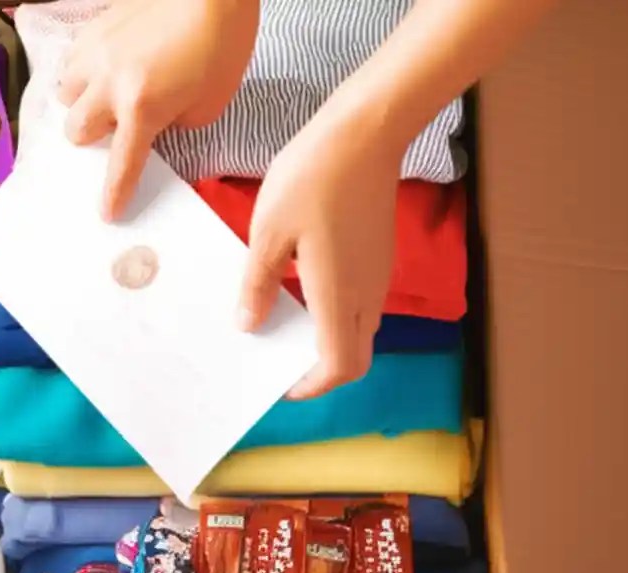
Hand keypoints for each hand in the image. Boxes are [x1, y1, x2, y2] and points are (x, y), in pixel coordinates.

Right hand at [57, 0, 258, 220]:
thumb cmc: (222, 45)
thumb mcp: (210, 104)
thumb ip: (175, 124)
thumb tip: (156, 125)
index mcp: (142, 107)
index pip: (121, 163)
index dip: (114, 192)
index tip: (107, 211)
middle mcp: (110, 84)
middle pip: (76, 130)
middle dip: (91, 139)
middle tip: (113, 131)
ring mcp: (97, 53)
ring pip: (65, 93)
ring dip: (82, 103)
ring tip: (104, 96)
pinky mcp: (95, 27)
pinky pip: (72, 59)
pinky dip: (83, 71)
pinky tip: (105, 67)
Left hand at [239, 107, 400, 399]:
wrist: (364, 132)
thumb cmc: (312, 178)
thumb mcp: (267, 233)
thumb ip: (258, 284)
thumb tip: (249, 325)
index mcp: (338, 296)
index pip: (340, 366)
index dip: (313, 385)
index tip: (282, 383)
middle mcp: (366, 294)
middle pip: (354, 355)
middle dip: (318, 368)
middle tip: (277, 356)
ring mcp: (377, 274)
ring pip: (357, 328)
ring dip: (324, 337)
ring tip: (280, 322)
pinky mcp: (378, 254)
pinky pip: (359, 300)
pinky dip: (332, 310)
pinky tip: (298, 287)